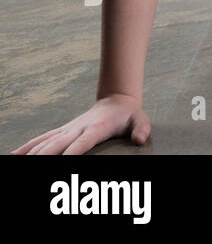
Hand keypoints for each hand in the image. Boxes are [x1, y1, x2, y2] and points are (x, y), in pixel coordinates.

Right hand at [11, 94, 150, 154]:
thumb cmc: (129, 115)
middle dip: (45, 155)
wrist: (117, 101)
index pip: (83, 142)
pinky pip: (42, 139)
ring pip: (46, 142)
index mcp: (97, 128)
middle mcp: (78, 128)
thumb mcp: (140, 119)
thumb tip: (140, 139)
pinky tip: (14, 155)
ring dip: (31, 152)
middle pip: (59, 143)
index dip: (73, 151)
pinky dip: (27, 147)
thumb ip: (142, 129)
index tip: (64, 160)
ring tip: (16, 161)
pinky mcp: (62, 131)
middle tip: (33, 165)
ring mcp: (68, 129)